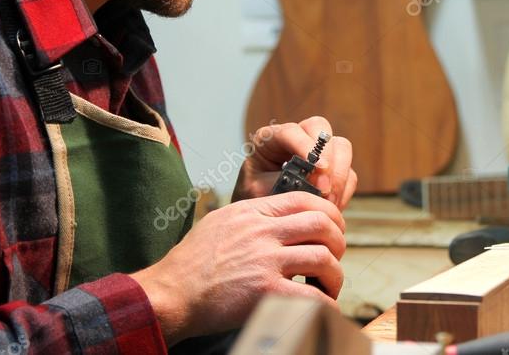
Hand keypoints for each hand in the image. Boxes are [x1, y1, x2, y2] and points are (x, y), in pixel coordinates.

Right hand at [131, 192, 345, 344]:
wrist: (169, 294)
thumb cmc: (192, 263)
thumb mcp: (221, 222)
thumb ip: (253, 217)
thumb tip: (283, 218)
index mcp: (252, 211)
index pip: (306, 199)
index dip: (329, 213)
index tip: (332, 230)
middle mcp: (262, 231)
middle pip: (323, 224)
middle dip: (339, 241)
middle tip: (334, 257)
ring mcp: (265, 260)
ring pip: (324, 258)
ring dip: (335, 275)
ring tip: (328, 287)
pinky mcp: (265, 292)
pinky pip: (313, 296)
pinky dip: (327, 305)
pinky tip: (324, 308)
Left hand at [232, 116, 357, 208]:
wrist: (262, 218)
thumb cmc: (254, 199)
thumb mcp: (257, 192)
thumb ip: (279, 185)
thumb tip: (309, 186)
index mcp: (271, 139)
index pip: (291, 131)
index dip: (306, 146)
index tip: (318, 169)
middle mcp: (297, 139)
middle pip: (321, 128)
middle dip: (328, 157)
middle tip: (324, 188)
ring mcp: (318, 153)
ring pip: (342, 147)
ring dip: (339, 175)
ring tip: (328, 201)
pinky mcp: (334, 170)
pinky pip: (349, 174)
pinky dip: (344, 191)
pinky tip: (332, 206)